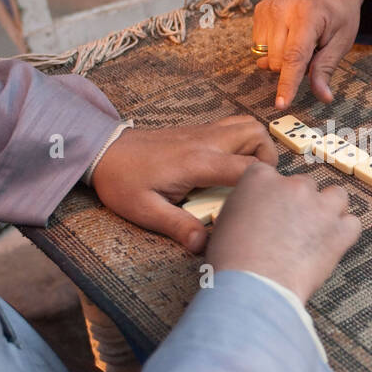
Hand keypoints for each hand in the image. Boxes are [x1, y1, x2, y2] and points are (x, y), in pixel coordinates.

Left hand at [91, 115, 275, 252]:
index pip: (249, 168)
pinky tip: (227, 165)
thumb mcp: (145, 211)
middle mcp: (206, 142)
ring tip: (245, 174)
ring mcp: (203, 133)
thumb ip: (178, 227)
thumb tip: (203, 246)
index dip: (264, 186)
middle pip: (258, 135)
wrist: (103, 150)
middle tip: (255, 185)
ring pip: (248, 125)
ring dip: (256, 147)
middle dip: (268, 159)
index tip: (261, 204)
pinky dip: (241, 142)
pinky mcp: (197, 132)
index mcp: (198, 162)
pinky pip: (232, 127)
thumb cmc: (122, 181)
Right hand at [207, 162, 360, 302]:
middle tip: (293, 226)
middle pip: (304, 184)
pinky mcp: (339, 231)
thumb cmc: (233, 262)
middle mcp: (292, 186)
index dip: (272, 194)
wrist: (252, 285)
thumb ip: (243, 209)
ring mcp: (319, 207)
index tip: (272, 207)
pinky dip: (345, 233)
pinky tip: (333, 243)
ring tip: (318, 229)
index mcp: (259, 180)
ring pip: (336, 196)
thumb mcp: (223, 224)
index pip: (269, 174)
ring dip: (329, 209)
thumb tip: (251, 214)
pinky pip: (352, 223)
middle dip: (300, 203)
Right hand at [252, 0, 367, 108]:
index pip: (293, 56)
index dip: (287, 83)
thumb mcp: (342, 41)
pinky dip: (274, 49)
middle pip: (277, 61)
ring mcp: (267, 8)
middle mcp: (282, 9)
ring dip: (283, 59)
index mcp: (307, 14)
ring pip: (266, 57)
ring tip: (300, 41)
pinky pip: (259, 47)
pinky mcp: (259, 11)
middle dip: (293, 67)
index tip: (281, 103)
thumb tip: (323, 97)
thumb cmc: (339, 13)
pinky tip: (288, 36)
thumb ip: (326, 68)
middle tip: (312, 51)